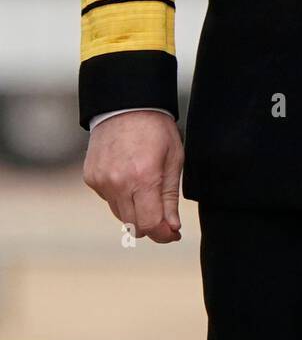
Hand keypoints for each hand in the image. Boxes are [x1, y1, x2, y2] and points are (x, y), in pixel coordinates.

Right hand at [83, 110, 183, 243]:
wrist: (126, 104)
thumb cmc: (156, 128)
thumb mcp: (173, 159)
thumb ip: (170, 197)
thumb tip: (172, 228)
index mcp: (143, 177)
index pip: (150, 224)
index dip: (164, 235)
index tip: (173, 233)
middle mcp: (118, 183)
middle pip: (133, 226)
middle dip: (151, 225)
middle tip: (164, 217)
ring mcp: (101, 181)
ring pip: (120, 215)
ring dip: (135, 212)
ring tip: (146, 189)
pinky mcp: (91, 178)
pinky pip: (108, 200)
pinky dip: (120, 197)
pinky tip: (129, 178)